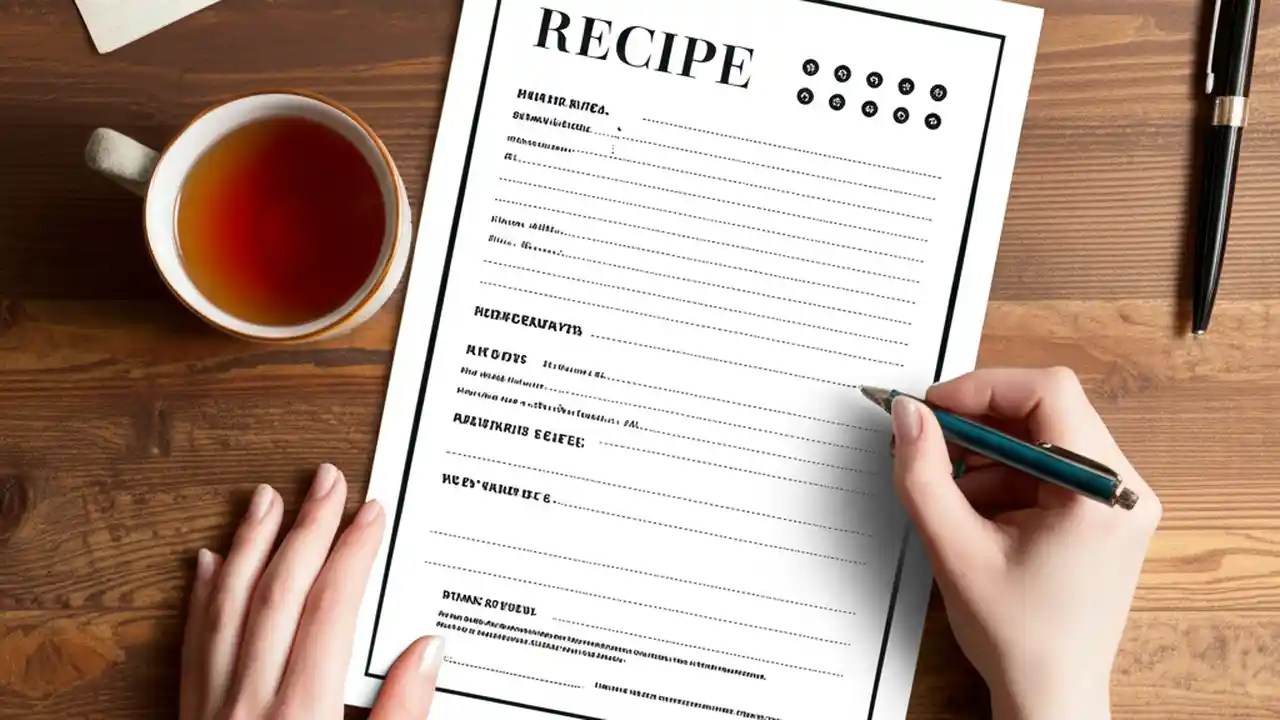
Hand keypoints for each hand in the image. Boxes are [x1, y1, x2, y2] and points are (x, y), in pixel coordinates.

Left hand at [180, 464, 441, 718]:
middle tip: (325, 482)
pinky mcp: (191, 715)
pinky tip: (211, 563)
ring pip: (228, 608)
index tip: (370, 514)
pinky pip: (192, 645)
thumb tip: (426, 652)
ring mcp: (213, 708)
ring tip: (265, 500)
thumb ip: (401, 712)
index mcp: (304, 712)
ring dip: (249, 545)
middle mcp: (251, 702)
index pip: (331, 609)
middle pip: (279, 593)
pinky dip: (203, 597)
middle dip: (307, 528)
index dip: (354, 553)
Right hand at [890, 368, 1160, 719]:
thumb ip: (923, 475)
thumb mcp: (955, 550)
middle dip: (980, 421)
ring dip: (988, 453)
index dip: (983, 387)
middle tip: (931, 442)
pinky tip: (975, 513)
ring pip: (1043, 436)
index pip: (1049, 393)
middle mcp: (1123, 488)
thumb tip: (909, 416)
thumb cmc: (1017, 638)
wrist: (1050, 692)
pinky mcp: (1101, 512)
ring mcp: (1117, 500)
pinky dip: (1004, 476)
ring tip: (952, 496)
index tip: (936, 408)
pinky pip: (1048, 465)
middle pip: (1047, 410)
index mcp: (1100, 495)